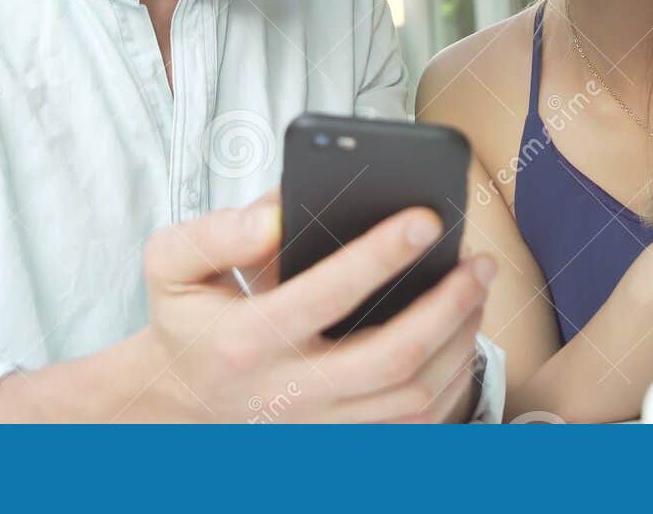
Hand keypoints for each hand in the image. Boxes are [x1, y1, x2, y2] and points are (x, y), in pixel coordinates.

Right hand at [44, 193, 493, 422]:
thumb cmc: (188, 318)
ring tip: (477, 287)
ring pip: (414, 396)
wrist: (177, 401)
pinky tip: (463, 333)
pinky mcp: (342, 441)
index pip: (326, 295)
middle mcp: (286, 390)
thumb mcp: (172, 263)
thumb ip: (218, 231)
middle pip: (391, 358)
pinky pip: (415, 423)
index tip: (426, 218)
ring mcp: (319, 424)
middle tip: (479, 260)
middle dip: (448, 305)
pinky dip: (452, 379)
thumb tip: (279, 212)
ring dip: (460, 340)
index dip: (382, 255)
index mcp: (245, 339)